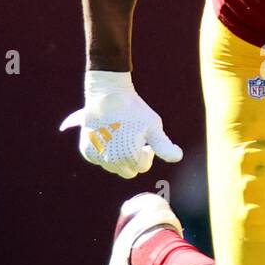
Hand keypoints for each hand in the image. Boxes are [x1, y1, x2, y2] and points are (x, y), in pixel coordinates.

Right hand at [60, 71, 182, 177]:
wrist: (108, 93)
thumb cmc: (134, 109)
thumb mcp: (153, 126)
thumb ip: (164, 146)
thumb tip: (178, 157)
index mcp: (129, 156)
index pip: (142, 167)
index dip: (147, 153)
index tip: (145, 140)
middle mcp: (111, 160)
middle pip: (128, 171)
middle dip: (133, 159)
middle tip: (134, 140)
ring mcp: (97, 156)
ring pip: (113, 167)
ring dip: (119, 157)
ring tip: (121, 136)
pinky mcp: (86, 150)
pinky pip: (100, 160)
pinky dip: (105, 153)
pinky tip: (108, 137)